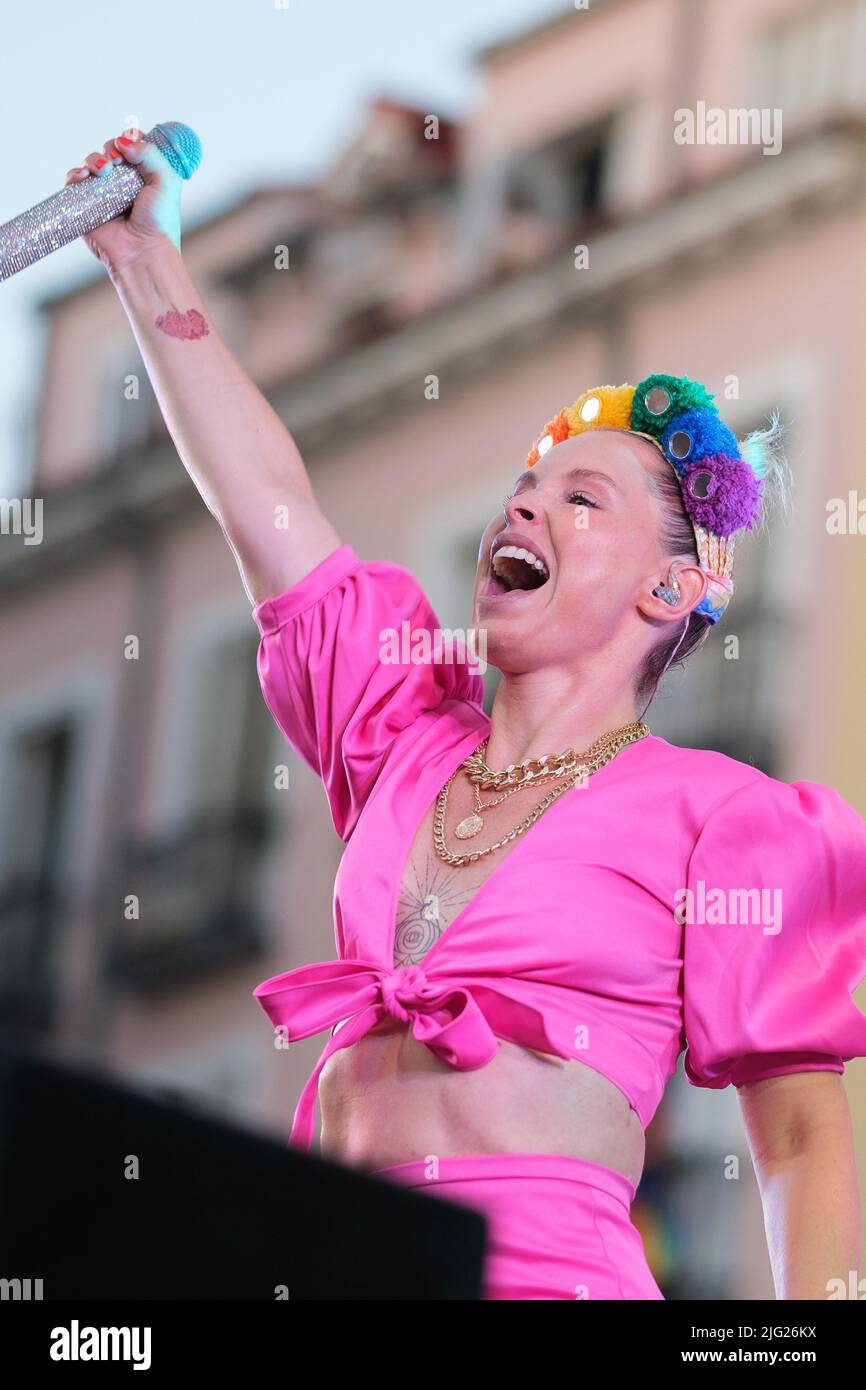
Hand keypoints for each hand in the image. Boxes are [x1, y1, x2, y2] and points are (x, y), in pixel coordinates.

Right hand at [64, 126, 182, 275]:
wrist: (142, 252)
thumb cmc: (159, 222)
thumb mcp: (166, 181)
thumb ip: (150, 153)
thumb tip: (123, 141)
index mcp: (144, 177)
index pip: (132, 147)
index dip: (128, 139)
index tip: (129, 143)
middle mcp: (124, 184)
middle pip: (110, 151)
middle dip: (111, 149)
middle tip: (117, 161)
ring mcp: (103, 194)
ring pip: (91, 164)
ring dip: (94, 160)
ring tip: (103, 171)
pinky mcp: (86, 206)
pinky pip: (73, 182)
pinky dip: (75, 174)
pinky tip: (84, 176)